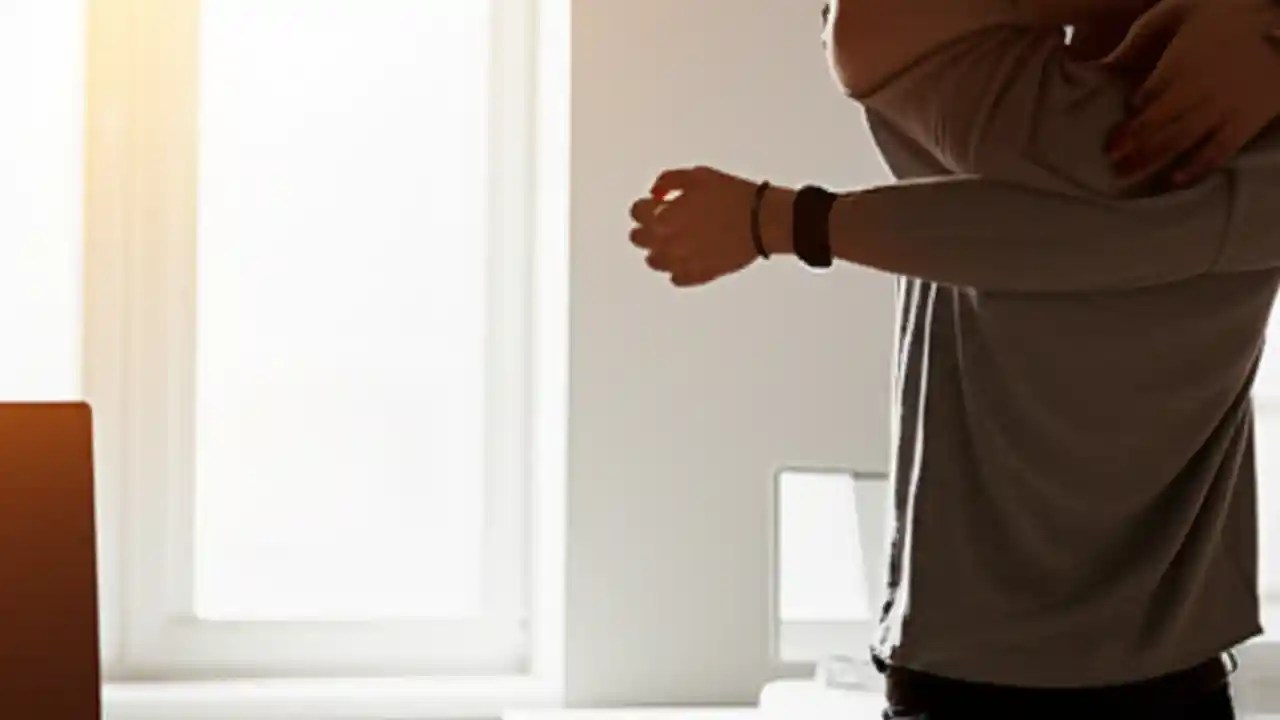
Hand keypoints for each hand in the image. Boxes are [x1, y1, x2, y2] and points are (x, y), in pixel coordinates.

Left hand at [628, 166, 764, 287]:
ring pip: (654, 262)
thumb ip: (669, 180)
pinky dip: (677, 269)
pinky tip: (688, 258)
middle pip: (638, 239)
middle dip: (645, 227)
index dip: (645, 205)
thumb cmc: (732, 196)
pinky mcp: (699, 275)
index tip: (655, 203)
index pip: (637, 213)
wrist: (761, 221)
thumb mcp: (698, 176)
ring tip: (672, 240)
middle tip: (660, 221)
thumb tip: (654, 191)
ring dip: (658, 250)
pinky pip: (676, 278)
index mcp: (663, 218)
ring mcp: (682, 263)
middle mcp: (666, 243)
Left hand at [1103, 0, 1279, 185]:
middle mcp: (1200, 89)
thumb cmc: (1226, 10)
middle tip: (1111, 165)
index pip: (1146, 99)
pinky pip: (1221, 149)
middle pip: (1158, 124)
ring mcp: (1226, 106)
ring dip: (1152, 159)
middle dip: (1132, 146)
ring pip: (1182, 139)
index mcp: (1181, 62)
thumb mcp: (1177, 11)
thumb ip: (1141, 36)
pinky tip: (1176, 180)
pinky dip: (1197, 167)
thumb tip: (1104, 65)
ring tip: (1127, 175)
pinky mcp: (1250, 118)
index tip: (1109, 139)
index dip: (1127, 122)